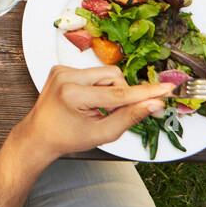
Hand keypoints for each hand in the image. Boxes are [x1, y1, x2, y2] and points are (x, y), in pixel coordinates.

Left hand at [14, 65, 172, 164]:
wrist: (39, 135)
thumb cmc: (67, 137)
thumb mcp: (103, 133)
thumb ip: (131, 117)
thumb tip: (154, 104)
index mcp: (73, 95)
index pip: (118, 93)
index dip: (145, 93)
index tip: (166, 89)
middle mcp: (65, 77)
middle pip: (114, 76)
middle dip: (121, 94)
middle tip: (113, 112)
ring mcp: (61, 71)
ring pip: (105, 74)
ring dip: (109, 91)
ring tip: (96, 108)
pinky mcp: (61, 69)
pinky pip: (93, 73)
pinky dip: (97, 87)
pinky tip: (86, 101)